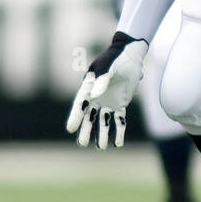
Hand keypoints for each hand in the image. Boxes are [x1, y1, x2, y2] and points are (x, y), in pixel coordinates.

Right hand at [66, 32, 146, 148]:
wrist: (130, 54)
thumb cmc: (116, 58)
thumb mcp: (109, 66)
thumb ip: (102, 79)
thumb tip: (95, 95)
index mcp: (89, 87)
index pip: (80, 104)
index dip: (75, 117)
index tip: (70, 129)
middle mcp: (96, 97)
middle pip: (89, 117)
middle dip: (85, 130)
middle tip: (82, 144)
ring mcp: (107, 101)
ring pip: (103, 121)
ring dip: (102, 133)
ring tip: (101, 147)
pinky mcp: (119, 104)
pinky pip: (118, 120)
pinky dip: (118, 130)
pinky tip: (118, 142)